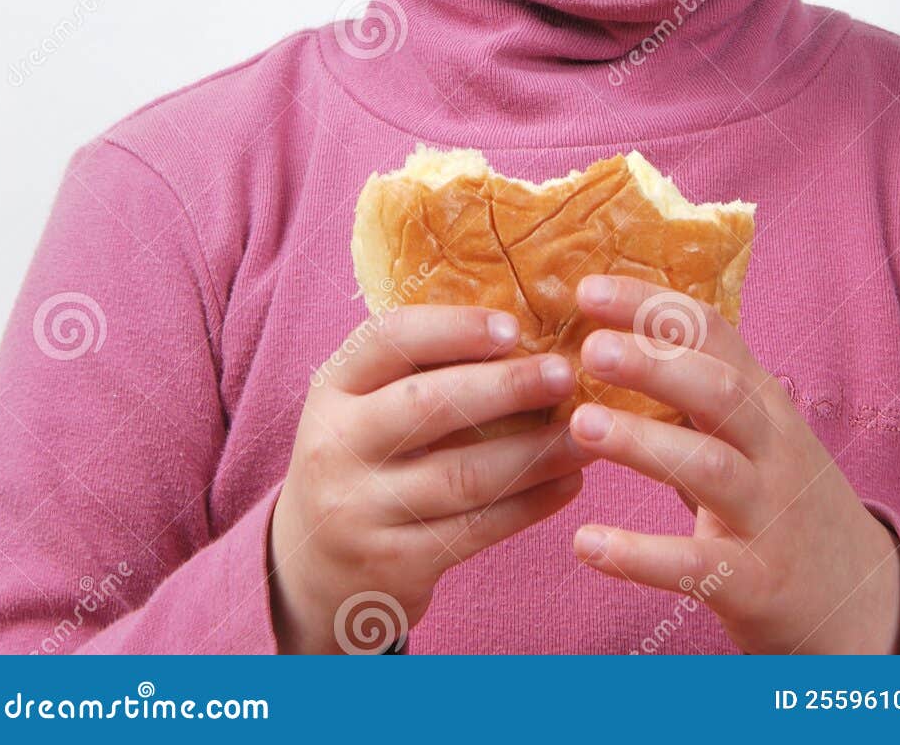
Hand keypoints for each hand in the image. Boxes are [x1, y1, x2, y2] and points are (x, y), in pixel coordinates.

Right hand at [269, 304, 588, 652]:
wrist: (312, 572)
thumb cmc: (362, 464)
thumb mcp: (362, 409)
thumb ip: (417, 372)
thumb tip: (522, 331)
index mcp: (333, 390)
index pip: (389, 340)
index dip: (454, 328)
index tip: (514, 326)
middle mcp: (337, 446)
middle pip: (430, 405)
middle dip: (507, 386)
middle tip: (565, 373)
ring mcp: (361, 510)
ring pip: (464, 475)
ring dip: (535, 452)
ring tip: (587, 433)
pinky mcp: (394, 565)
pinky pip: (475, 530)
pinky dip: (530, 505)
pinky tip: (568, 482)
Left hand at [565, 274, 899, 653]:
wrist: (865, 600)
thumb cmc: (782, 500)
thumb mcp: (756, 434)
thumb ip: (698, 393)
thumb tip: (612, 338)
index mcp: (763, 403)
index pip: (711, 333)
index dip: (651, 307)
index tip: (587, 290)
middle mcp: (773, 449)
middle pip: (719, 391)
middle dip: (654, 365)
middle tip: (589, 349)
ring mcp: (770, 516)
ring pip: (710, 468)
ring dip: (642, 443)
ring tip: (580, 426)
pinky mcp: (758, 583)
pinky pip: (697, 566)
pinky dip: (640, 556)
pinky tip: (586, 544)